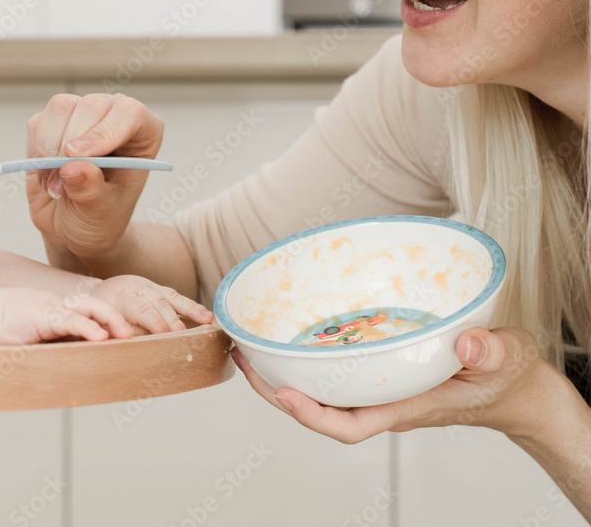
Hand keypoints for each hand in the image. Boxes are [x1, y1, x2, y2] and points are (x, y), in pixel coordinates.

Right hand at [0, 287, 134, 345]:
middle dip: (119, 318)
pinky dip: (86, 327)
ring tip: (126, 334)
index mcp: (62, 312)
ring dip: (111, 320)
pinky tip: (100, 337)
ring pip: (90, 308)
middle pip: (98, 306)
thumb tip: (70, 373)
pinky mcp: (43, 317)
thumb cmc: (6, 330)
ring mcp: (53, 310)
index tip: (131, 335)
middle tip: (137, 334)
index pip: (94, 313)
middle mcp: (61, 308)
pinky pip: (69, 320)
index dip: (113, 321)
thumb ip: (53, 349)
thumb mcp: (35, 340)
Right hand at [26, 93, 163, 264]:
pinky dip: (36, 153)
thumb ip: (91, 192)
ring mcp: (82, 114)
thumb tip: (73, 168)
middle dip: (70, 147)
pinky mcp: (53, 122)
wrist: (73, 224)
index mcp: (142, 134)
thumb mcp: (100, 214)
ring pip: (61, 109)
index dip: (105, 131)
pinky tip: (47, 177)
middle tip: (62, 184)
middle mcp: (114, 116)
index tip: (78, 156)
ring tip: (57, 186)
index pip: (131, 114)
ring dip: (50, 150)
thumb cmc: (99, 217)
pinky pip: (38, 123)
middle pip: (91, 107)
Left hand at [90, 275, 213, 334]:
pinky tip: (206, 316)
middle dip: (172, 319)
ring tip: (207, 320)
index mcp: (120, 296)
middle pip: (158, 303)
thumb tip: (134, 345)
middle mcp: (136, 287)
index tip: (165, 334)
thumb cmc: (99, 315)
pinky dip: (191, 307)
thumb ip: (119, 332)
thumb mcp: (102, 323)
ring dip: (190, 309)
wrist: (95, 295)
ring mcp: (148, 286)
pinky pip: (176, 297)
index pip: (141, 309)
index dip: (155, 322)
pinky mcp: (158, 289)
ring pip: (171, 297)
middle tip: (184, 334)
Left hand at [232, 327, 557, 442]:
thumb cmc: (508, 379)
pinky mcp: (381, 372)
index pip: (350, 425)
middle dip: (277, 390)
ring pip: (323, 391)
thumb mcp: (508, 359)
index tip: (284, 394)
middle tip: (243, 357)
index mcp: (406, 405)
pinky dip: (310, 358)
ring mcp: (380, 388)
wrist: (516, 387)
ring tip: (249, 345)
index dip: (313, 415)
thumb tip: (467, 344)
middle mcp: (385, 400)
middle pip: (321, 408)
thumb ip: (491, 352)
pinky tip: (291, 336)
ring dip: (285, 373)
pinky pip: (336, 372)